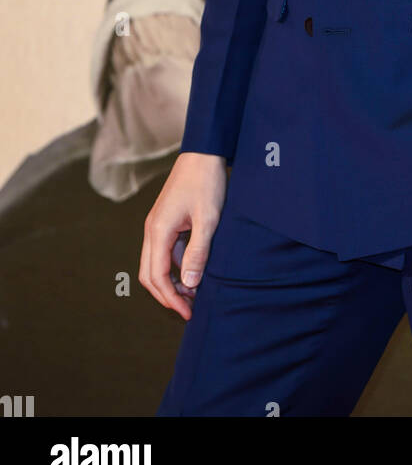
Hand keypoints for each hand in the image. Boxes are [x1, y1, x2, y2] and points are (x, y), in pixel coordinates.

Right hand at [139, 151, 226, 320]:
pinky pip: (165, 251)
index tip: (188, 312)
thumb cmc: (206, 182)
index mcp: (158, 230)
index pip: (156, 276)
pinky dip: (175, 266)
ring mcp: (157, 225)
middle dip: (167, 295)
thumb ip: (198, 251)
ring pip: (156, 263)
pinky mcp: (166, 221)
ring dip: (171, 281)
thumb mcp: (208, 219)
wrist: (204, 152)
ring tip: (195, 293)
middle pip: (149, 274)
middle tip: (189, 309)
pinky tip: (194, 270)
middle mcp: (152, 229)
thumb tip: (189, 283)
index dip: (171, 298)